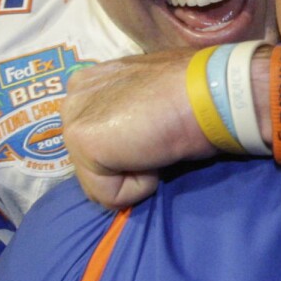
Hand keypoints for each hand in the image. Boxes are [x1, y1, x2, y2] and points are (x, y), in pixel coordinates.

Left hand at [62, 53, 214, 206]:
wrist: (207, 91)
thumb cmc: (193, 94)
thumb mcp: (148, 102)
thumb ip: (125, 118)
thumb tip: (130, 149)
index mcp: (90, 85)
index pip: (95, 145)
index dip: (130, 150)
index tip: (156, 129)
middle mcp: (73, 97)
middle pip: (90, 167)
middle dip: (125, 166)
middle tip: (157, 138)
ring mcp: (74, 118)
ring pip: (99, 184)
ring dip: (134, 175)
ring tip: (156, 144)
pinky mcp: (83, 141)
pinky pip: (109, 194)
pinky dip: (140, 185)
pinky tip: (155, 154)